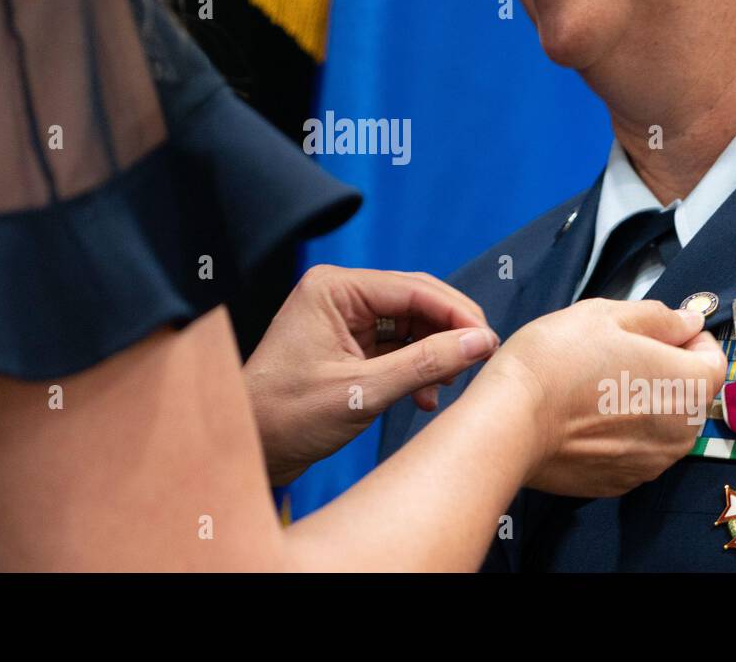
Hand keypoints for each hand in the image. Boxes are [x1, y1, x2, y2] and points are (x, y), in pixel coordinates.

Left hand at [244, 265, 499, 485]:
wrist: (246, 446)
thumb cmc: (285, 415)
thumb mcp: (363, 391)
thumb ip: (425, 364)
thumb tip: (480, 343)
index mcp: (334, 289)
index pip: (413, 289)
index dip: (457, 314)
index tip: (490, 342)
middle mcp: (339, 295)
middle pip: (416, 302)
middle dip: (449, 334)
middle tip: (479, 362)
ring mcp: (343, 320)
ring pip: (411, 325)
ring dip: (434, 355)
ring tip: (444, 387)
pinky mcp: (348, 346)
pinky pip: (397, 346)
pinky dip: (416, 369)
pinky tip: (424, 396)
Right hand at [477, 298, 725, 496]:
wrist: (511, 421)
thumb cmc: (555, 363)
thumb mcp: (606, 314)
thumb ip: (659, 318)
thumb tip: (687, 323)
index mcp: (687, 385)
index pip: (715, 359)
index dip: (690, 340)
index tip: (662, 333)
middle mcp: (680, 432)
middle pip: (688, 394)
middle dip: (663, 373)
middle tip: (616, 355)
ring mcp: (651, 463)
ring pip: (661, 424)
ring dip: (641, 405)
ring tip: (595, 386)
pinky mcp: (621, 482)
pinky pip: (633, 449)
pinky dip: (618, 433)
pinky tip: (585, 415)